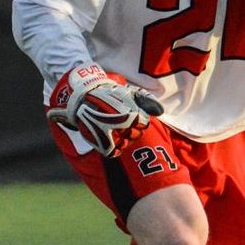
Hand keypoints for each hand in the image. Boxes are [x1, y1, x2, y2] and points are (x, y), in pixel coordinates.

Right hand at [46, 64, 163, 157]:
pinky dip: (112, 148)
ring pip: (125, 144)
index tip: (129, 114)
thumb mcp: (130, 92)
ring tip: (112, 128)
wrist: (84, 97)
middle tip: (119, 120)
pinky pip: (113, 152)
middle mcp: (124, 127)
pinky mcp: (102, 144)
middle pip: (136, 134)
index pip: (144, 124)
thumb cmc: (110, 94)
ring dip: (121, 138)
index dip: (138, 119)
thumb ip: (147, 101)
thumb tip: (160, 111)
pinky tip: (107, 138)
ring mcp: (113, 136)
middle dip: (130, 129)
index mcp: (133, 115)